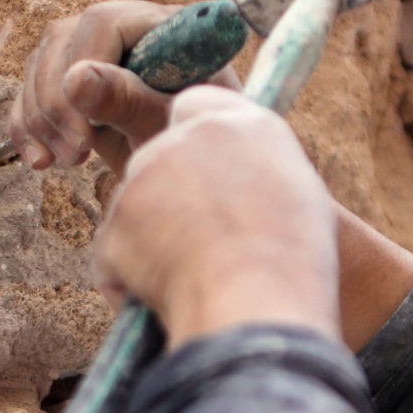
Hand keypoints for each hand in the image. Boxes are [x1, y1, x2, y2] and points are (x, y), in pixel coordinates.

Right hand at [9, 0, 243, 175]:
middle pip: (62, 41)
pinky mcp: (70, 80)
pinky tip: (41, 161)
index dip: (85, 66)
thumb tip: (76, 80)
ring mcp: (91, 51)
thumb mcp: (168, 124)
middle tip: (78, 154)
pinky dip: (27, 128)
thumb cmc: (191, 139)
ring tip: (72, 160)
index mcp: (159, 25)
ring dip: (42, 119)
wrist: (188, 166)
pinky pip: (30, 92)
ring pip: (39, 65)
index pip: (103, 22)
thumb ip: (131, 101)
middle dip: (59, 103)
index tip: (89, 126)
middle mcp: (121, 28)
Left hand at [97, 87, 341, 348]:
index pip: (198, 108)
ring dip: (151, 241)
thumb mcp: (298, 203)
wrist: (257, 304)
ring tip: (194, 281)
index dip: (194, 148)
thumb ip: (259, 178)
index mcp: (247, 125)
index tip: (203, 181)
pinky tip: (165, 300)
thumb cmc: (293, 267)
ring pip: (136, 207)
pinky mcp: (118, 216)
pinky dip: (131, 281)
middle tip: (202, 247)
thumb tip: (238, 191)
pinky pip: (114, 254)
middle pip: (160, 159)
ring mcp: (147, 172)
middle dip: (168, 198)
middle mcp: (191, 135)